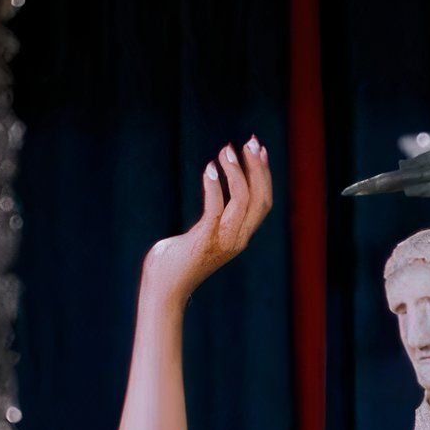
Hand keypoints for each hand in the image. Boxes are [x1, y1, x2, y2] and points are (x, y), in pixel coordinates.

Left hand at [142, 137, 274, 303]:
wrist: (164, 287)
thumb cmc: (176, 261)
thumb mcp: (203, 234)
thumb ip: (214, 217)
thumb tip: (212, 195)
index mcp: (241, 236)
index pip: (263, 202)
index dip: (265, 175)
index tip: (260, 150)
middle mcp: (238, 238)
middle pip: (259, 198)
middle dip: (257, 167)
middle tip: (250, 142)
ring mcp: (224, 240)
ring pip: (243, 200)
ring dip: (236, 171)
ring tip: (226, 150)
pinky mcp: (205, 240)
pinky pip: (216, 209)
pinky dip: (214, 187)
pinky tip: (209, 168)